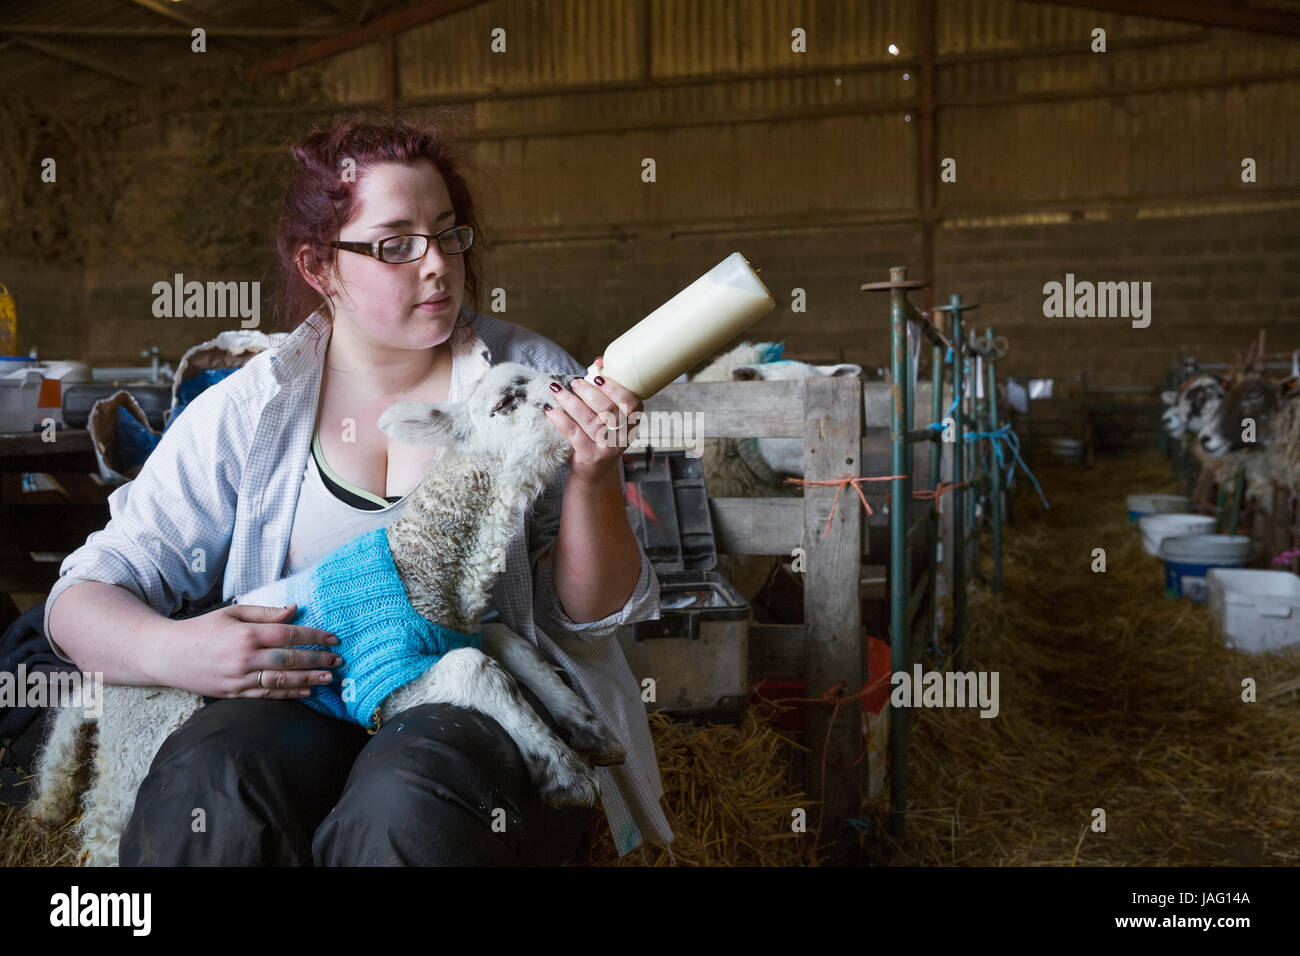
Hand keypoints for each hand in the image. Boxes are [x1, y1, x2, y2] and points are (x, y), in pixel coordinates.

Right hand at [158, 604, 341, 698]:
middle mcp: (244, 657)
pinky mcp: (233, 694)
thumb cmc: (201, 629)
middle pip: (289, 659)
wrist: (166, 655)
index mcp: (245, 633)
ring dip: (309, 679)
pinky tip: (306, 691)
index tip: (333, 638)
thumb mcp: (231, 613)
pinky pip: (266, 694)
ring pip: (281, 679)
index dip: (314, 636)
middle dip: (317, 659)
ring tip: (329, 678)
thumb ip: (265, 613)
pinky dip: (289, 693)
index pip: (288, 634)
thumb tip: (295, 610)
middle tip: (338, 660)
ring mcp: (238, 678)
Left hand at [543, 356, 643, 484]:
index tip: (598, 377)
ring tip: (557, 389)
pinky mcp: (589, 456)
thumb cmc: (601, 438)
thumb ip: (607, 392)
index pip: (633, 404)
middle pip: (608, 410)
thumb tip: (599, 362)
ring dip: (570, 401)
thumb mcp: (610, 420)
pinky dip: (560, 419)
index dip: (616, 389)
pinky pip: (573, 433)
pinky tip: (550, 410)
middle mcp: (622, 437)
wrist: (594, 476)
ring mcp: (606, 448)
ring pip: (589, 419)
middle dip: (588, 392)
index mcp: (632, 424)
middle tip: (574, 382)